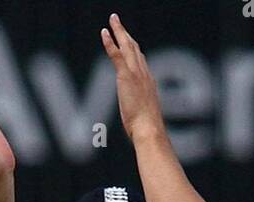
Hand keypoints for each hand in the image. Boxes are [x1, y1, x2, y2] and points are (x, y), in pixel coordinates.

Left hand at [101, 13, 164, 139]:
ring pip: (127, 46)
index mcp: (148, 83)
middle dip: (126, 34)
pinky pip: (117, 55)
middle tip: (118, 22)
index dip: (134, 48)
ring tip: (112, 19)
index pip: (140, 60)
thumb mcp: (144, 118)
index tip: (129, 40)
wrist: (150, 129)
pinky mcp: (126, 76)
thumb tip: (138, 122)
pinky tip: (104, 32)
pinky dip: (110, 42)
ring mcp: (136, 73)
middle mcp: (144, 74)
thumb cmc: (147, 129)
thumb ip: (140, 113)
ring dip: (119, 30)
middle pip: (135, 48)